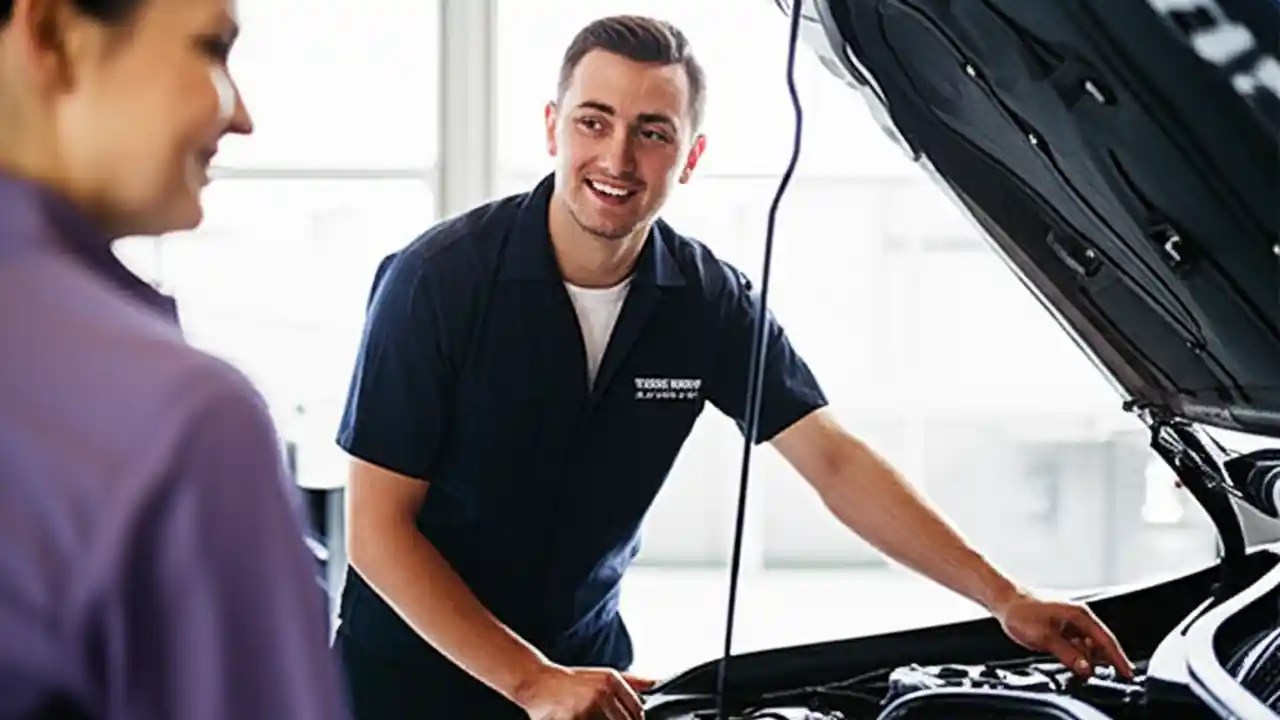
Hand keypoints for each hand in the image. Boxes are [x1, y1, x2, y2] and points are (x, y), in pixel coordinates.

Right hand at [515, 664, 650, 719]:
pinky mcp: (573, 719)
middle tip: (601, 716)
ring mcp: (586, 708)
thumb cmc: (571, 682)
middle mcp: (601, 693)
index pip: (636, 711)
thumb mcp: (602, 676)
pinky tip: (579, 718)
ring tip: (587, 715)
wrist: (537, 681)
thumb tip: (656, 683)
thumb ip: (631, 682)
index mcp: (611, 681)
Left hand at [993, 591, 1135, 679]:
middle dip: (1102, 660)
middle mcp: (1078, 615)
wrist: (1004, 600)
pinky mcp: (1062, 625)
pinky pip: (1076, 642)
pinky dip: (1077, 653)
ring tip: (1080, 669)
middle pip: (1099, 643)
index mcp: (1079, 614)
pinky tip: (1071, 661)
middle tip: (1099, 676)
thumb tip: (1087, 668)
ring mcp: (1070, 620)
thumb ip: (1068, 654)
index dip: (1118, 658)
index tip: (1127, 673)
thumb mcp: (1045, 637)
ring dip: (1087, 658)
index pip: (1106, 640)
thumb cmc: (1021, 612)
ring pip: (1087, 644)